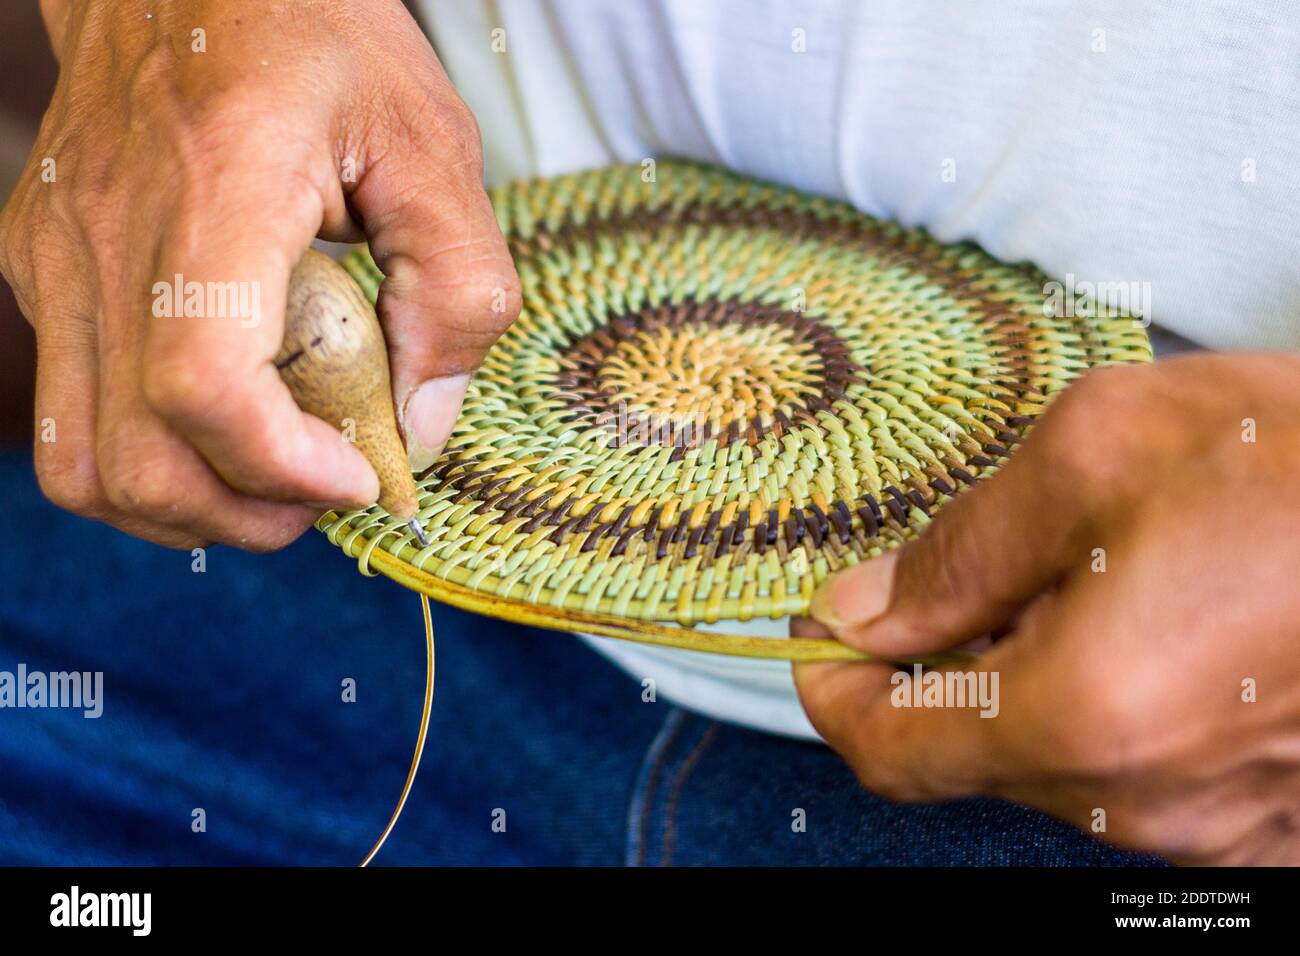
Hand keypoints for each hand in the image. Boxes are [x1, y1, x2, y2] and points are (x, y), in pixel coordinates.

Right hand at [0, 0, 519, 548]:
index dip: (284, 466)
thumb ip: (456, 290)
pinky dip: (153, 457)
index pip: (203, 384)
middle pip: (135, 460)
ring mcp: (60, 260)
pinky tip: (229, 426)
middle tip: (329, 488)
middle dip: (247, 513)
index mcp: (217, 191)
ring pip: (80, 464)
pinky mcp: (48, 272)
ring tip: (275, 478)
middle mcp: (110, 236)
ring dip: (187, 506)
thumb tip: (422, 426)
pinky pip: (74, 417)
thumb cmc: (318, 35)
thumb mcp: (433, 146)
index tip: (361, 474)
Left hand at [794, 353, 1299, 864]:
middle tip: (990, 560)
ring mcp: (1221, 828)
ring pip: (1054, 765)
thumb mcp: (1099, 454)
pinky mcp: (1273, 821)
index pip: (889, 749)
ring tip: (1098, 572)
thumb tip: (863, 608)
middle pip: (969, 755)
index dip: (832, 688)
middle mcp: (1146, 804)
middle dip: (944, 662)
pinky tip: (1159, 622)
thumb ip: (958, 550)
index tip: (823, 629)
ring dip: (1032, 676)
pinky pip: (1139, 778)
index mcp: (1085, 714)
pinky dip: (1109, 707)